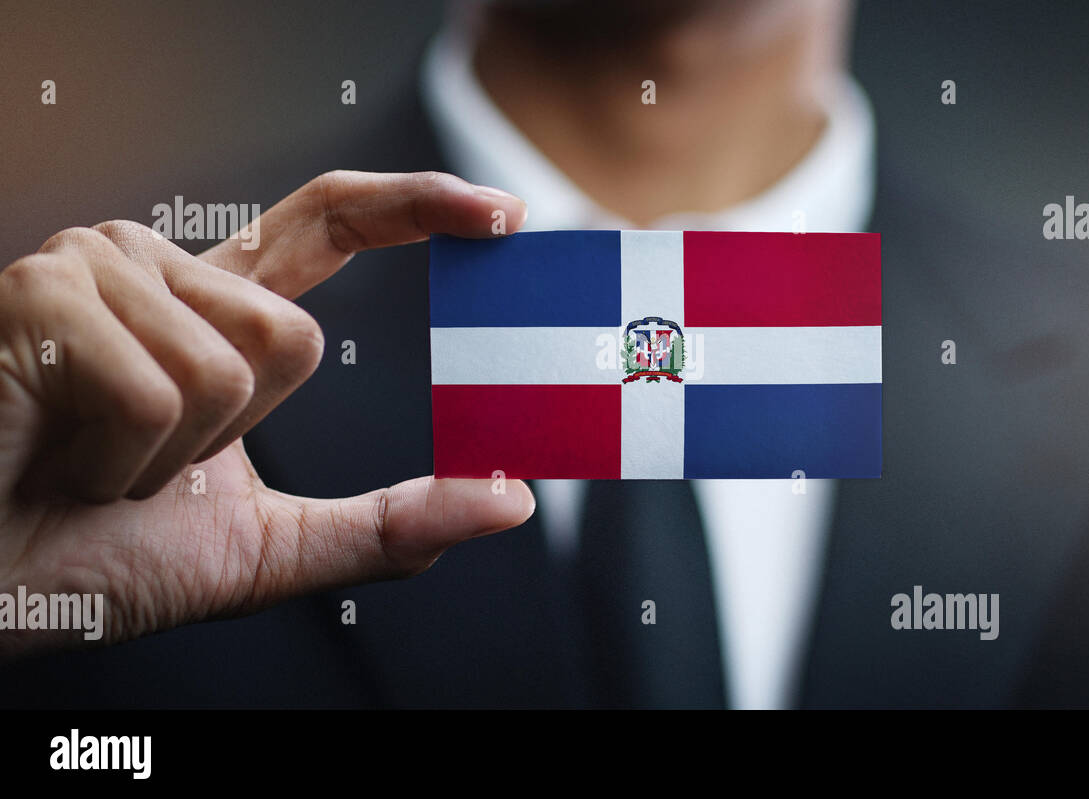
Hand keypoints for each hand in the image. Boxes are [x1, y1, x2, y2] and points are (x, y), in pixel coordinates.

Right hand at [0, 171, 533, 658]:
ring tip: (88, 462)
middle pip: (296, 336)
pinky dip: (121, 463)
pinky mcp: (42, 293)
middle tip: (138, 466)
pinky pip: (160, 390)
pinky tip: (54, 456)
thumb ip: (387, 525)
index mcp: (210, 309)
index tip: (501, 215)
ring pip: (235, 365)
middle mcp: (156, 268)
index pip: (329, 223)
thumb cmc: (90, 557)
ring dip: (170, 458)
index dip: (416, 206)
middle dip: (232, 440)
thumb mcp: (267, 549)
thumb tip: (510, 500)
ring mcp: (94, 269)